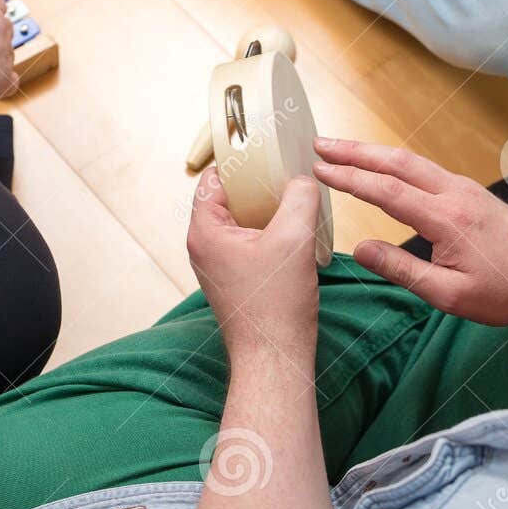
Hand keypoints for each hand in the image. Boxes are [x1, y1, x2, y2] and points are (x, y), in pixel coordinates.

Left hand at [187, 170, 321, 364]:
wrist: (274, 358)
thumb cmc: (275, 307)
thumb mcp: (293, 240)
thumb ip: (299, 198)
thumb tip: (302, 180)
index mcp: (205, 231)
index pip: (213, 179)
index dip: (238, 162)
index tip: (263, 150)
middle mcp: (205, 246)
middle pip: (228, 198)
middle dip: (258, 185)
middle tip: (287, 174)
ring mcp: (218, 264)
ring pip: (242, 221)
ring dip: (268, 210)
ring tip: (296, 201)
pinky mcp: (236, 278)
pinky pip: (250, 242)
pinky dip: (270, 232)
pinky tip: (296, 233)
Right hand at [312, 138, 507, 326]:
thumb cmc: (504, 291)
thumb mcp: (449, 295)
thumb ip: (402, 270)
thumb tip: (360, 249)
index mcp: (447, 219)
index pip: (387, 191)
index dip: (349, 178)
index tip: (318, 169)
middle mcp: (454, 193)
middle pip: (395, 161)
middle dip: (353, 151)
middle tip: (317, 143)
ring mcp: (462, 187)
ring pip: (409, 160)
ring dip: (371, 151)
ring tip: (338, 148)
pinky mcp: (467, 190)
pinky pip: (422, 167)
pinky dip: (391, 161)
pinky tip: (377, 164)